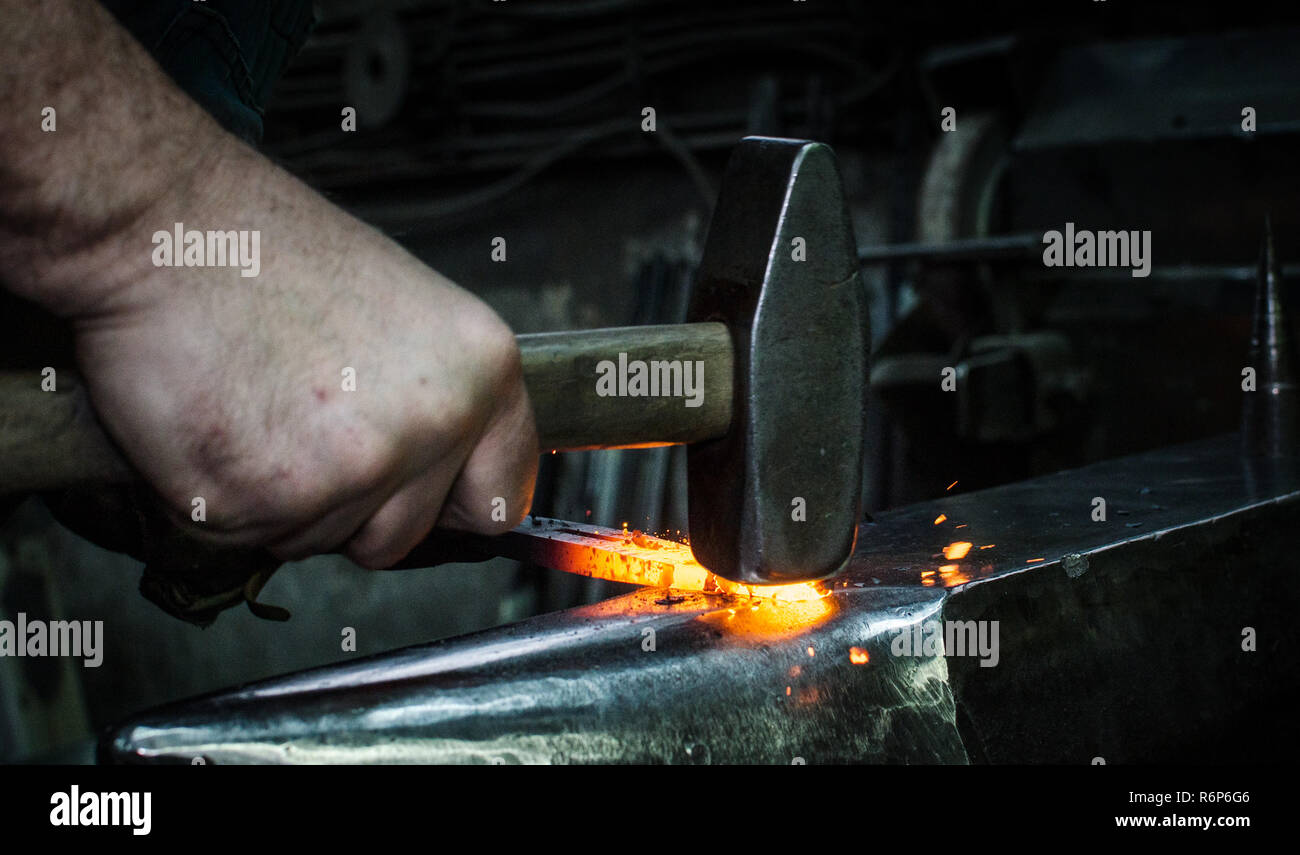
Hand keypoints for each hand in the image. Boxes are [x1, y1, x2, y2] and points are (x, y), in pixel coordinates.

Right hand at [70, 137, 538, 568]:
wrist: (166, 230)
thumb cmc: (274, 259)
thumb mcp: (406, 315)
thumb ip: (440, 403)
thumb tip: (443, 481)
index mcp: (483, 372)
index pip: (501, 499)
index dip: (453, 505)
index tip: (424, 497)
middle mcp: (436, 424)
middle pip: (402, 537)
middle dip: (350, 507)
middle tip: (303, 423)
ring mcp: (355, 467)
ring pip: (322, 543)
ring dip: (283, 499)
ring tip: (259, 406)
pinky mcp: (268, 497)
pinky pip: (250, 539)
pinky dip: (222, 499)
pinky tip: (219, 420)